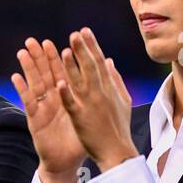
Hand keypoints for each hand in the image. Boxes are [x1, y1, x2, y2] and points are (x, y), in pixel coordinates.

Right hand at [12, 37, 85, 182]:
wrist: (67, 162)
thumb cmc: (79, 140)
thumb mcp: (90, 115)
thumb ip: (95, 94)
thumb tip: (106, 70)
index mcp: (68, 97)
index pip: (65, 72)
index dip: (63, 57)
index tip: (62, 41)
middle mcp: (54, 100)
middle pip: (46, 74)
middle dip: (41, 57)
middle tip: (34, 40)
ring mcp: (43, 108)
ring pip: (35, 83)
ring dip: (28, 67)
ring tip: (23, 52)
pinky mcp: (35, 119)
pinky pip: (28, 102)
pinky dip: (22, 89)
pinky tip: (16, 77)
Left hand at [51, 27, 137, 173]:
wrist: (117, 151)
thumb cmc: (119, 126)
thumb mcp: (123, 100)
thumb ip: (115, 79)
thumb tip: (109, 61)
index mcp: (110, 88)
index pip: (99, 62)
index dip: (91, 46)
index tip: (84, 31)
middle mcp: (101, 94)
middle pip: (90, 68)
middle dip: (82, 50)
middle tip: (74, 34)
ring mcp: (91, 106)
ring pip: (80, 83)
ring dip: (72, 67)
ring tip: (64, 51)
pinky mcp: (81, 119)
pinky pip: (72, 105)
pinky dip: (67, 95)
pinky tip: (59, 84)